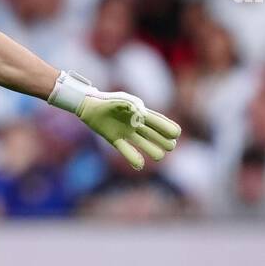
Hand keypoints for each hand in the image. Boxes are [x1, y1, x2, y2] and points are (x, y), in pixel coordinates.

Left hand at [48, 70, 180, 169]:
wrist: (88, 105)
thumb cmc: (107, 100)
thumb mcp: (121, 100)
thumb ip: (132, 105)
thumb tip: (141, 113)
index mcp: (142, 113)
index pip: (160, 122)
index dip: (169, 128)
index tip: (176, 135)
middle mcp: (137, 125)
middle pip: (156, 136)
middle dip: (165, 141)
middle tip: (169, 146)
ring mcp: (127, 133)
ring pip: (144, 144)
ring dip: (152, 150)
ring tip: (159, 156)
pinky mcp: (115, 139)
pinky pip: (126, 150)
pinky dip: (133, 158)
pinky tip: (140, 165)